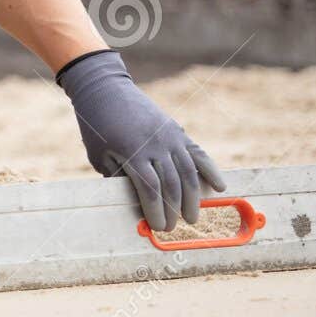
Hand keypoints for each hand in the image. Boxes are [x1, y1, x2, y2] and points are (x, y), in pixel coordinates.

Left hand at [57, 49, 225, 231]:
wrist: (104, 89)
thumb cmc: (96, 125)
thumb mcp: (100, 156)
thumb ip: (119, 179)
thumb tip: (135, 205)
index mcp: (133, 152)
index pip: (151, 190)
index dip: (157, 211)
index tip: (159, 227)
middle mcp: (155, 144)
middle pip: (172, 184)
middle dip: (174, 210)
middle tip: (173, 227)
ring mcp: (169, 136)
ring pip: (188, 172)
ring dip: (193, 198)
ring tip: (192, 217)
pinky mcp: (176, 130)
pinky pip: (198, 153)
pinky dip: (210, 170)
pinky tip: (219, 187)